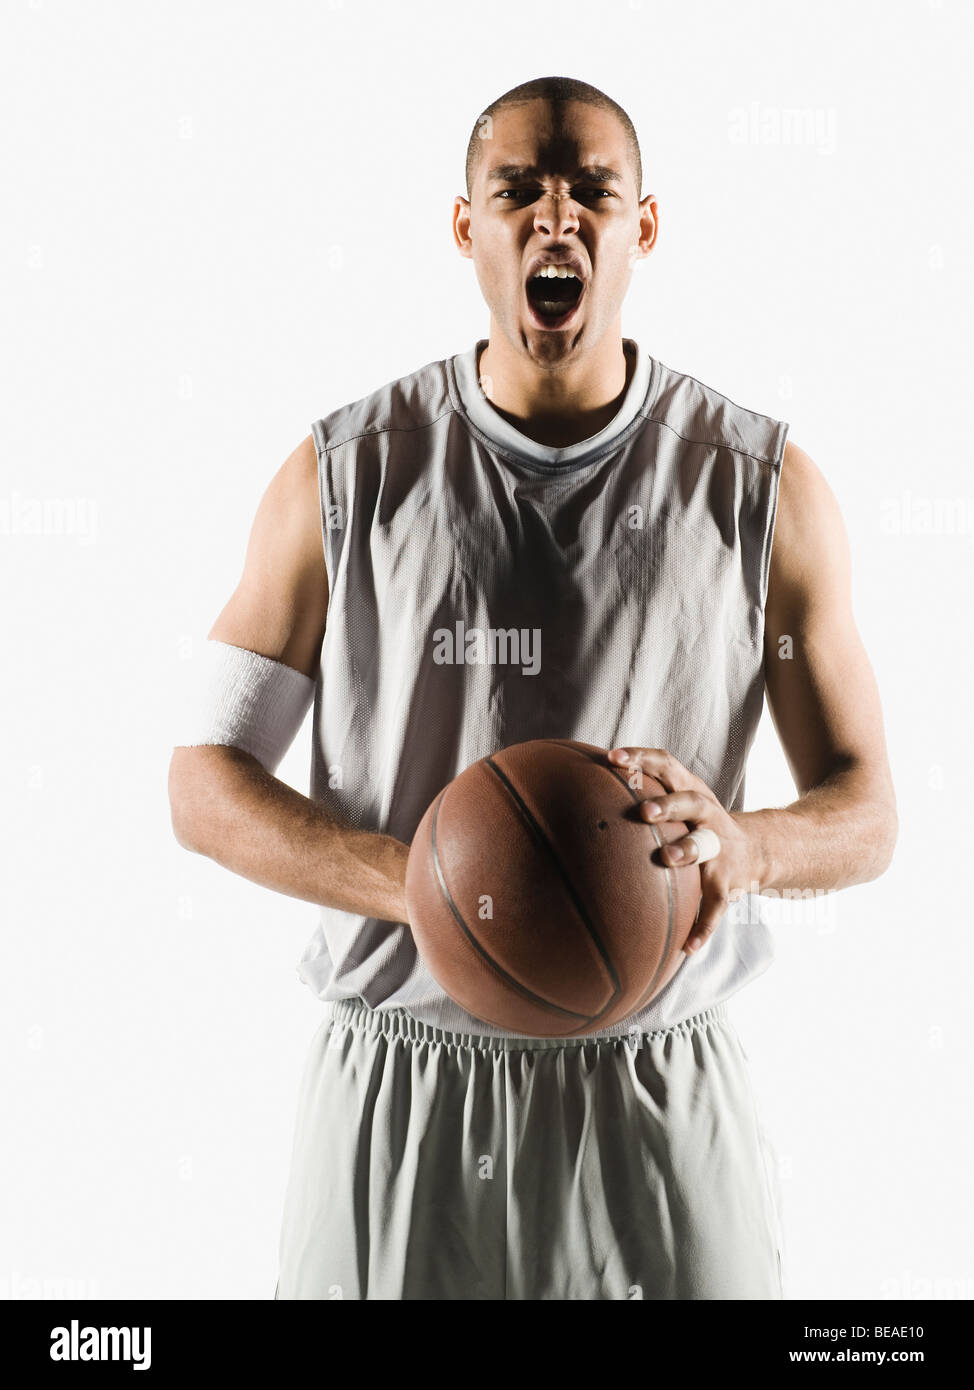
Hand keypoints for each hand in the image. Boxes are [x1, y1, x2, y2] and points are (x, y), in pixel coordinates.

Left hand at [606, 746, 760, 954]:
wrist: (756, 851)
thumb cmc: (697, 824)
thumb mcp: (679, 803)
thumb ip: (643, 793)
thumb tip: (581, 785)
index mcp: (690, 791)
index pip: (666, 765)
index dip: (640, 758)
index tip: (611, 757)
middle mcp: (707, 816)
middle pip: (691, 801)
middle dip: (668, 805)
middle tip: (643, 811)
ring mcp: (719, 849)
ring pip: (705, 847)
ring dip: (686, 851)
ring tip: (667, 858)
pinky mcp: (728, 884)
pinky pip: (716, 907)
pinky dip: (703, 927)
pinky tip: (687, 947)